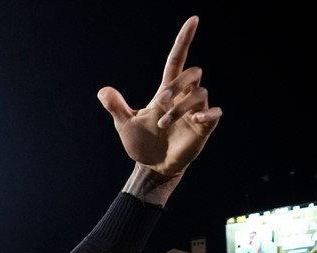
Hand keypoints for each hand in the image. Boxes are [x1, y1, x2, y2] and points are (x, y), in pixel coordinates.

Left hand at [97, 16, 220, 177]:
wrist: (152, 166)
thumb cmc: (141, 143)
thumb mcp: (125, 124)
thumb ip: (116, 107)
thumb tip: (102, 91)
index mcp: (166, 92)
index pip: (177, 60)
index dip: (184, 40)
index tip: (193, 20)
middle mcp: (183, 98)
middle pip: (192, 73)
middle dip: (178, 84)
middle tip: (160, 102)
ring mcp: (195, 111)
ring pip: (200, 93)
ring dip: (180, 107)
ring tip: (163, 125)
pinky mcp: (203, 127)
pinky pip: (214, 113)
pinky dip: (208, 113)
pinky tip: (197, 119)